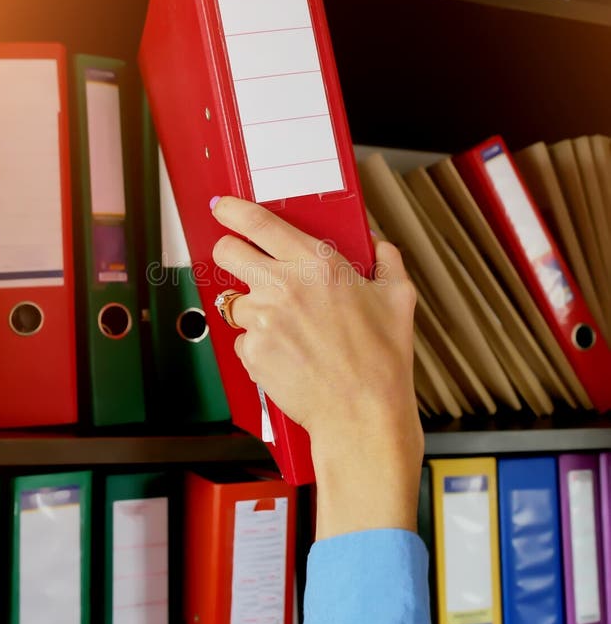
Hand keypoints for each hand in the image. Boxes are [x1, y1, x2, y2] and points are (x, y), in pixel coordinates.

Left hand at [211, 196, 423, 538]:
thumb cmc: (382, 361)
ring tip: (283, 325)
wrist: (362, 415)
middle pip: (226, 252)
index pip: (258, 223)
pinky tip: (286, 353)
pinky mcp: (251, 352)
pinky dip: (258, 344)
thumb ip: (385, 259)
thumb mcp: (398, 297)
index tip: (224, 208)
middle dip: (230, 252)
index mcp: (317, 265)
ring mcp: (263, 321)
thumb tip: (376, 242)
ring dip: (251, 306)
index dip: (233, 210)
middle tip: (244, 262)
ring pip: (233, 300)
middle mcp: (284, 287)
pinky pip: (242, 338)